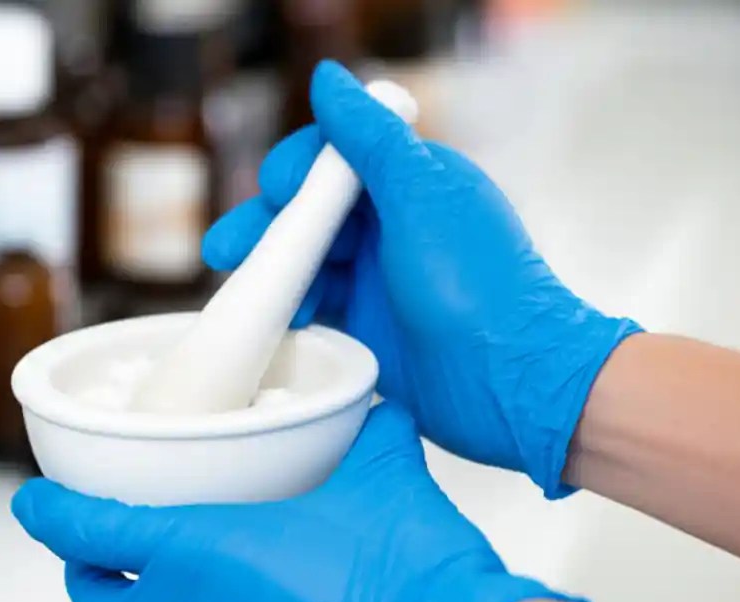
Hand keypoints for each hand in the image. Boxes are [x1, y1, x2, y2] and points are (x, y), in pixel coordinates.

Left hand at [12, 405, 581, 601]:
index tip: (34, 500)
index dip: (48, 514)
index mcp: (196, 558)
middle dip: (86, 574)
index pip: (84, 533)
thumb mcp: (378, 475)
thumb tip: (372, 414)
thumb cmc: (408, 576)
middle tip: (95, 543)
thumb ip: (363, 435)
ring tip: (186, 565)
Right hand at [202, 62, 642, 497]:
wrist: (511, 384)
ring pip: (300, 262)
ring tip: (253, 297)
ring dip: (271, 274)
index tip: (275, 192)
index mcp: (409, 182)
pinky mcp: (364, 329)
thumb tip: (329, 79)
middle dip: (263, 228)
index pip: (331, 157)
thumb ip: (370, 138)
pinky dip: (285, 312)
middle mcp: (390, 227)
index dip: (294, 172)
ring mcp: (376, 280)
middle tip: (228, 251)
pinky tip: (276, 324)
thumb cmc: (480, 287)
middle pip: (304, 212)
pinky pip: (309, 309)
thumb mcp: (420, 197)